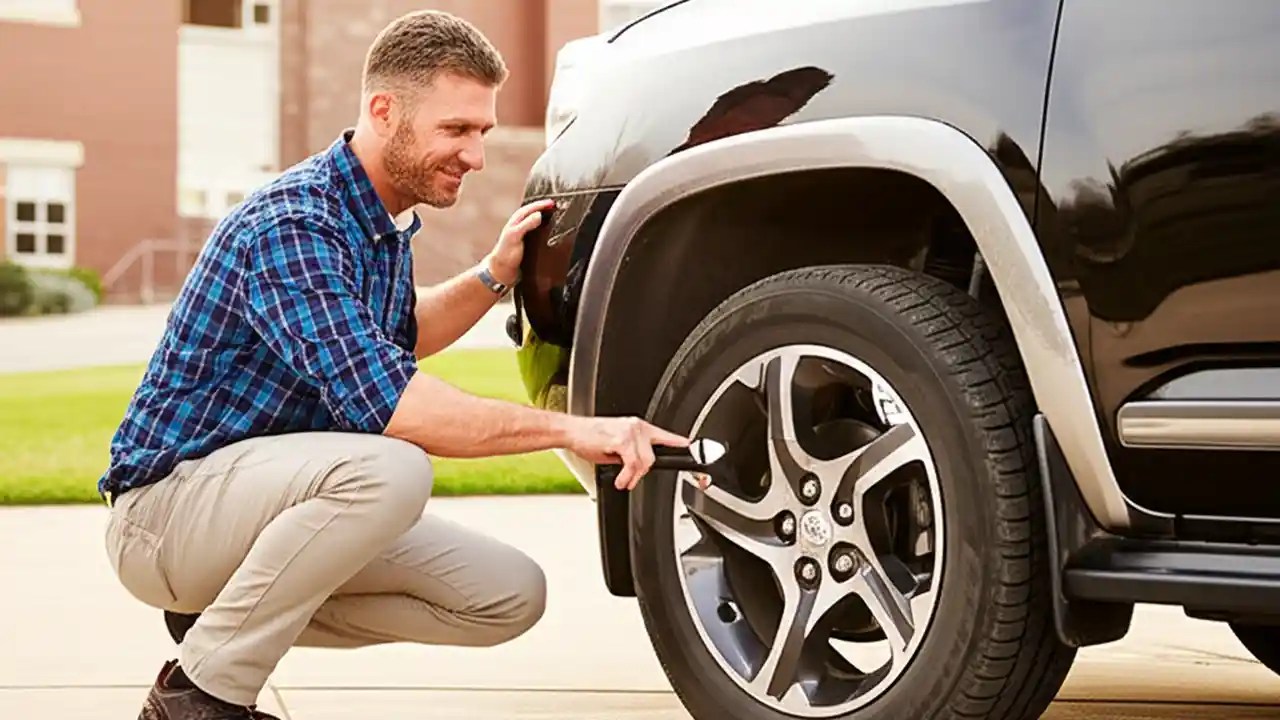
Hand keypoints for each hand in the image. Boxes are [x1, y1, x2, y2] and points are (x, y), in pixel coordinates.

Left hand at [485, 198, 554, 285]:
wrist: (501, 271)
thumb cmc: (506, 253)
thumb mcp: (515, 236)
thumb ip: (526, 225)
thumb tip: (538, 214)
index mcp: (516, 222)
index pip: (529, 209)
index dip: (541, 205)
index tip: (552, 203)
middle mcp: (519, 226)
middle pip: (532, 213)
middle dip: (543, 208)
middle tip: (555, 206)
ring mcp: (523, 235)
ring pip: (534, 222)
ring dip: (543, 218)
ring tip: (554, 216)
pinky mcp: (526, 244)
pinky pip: (536, 233)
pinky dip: (543, 230)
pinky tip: (550, 233)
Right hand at [567, 416, 690, 490]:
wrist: (572, 431)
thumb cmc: (590, 438)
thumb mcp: (616, 446)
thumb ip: (632, 455)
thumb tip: (639, 469)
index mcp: (639, 427)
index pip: (666, 437)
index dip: (682, 445)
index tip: (697, 451)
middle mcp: (638, 427)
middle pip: (654, 457)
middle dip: (642, 473)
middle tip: (629, 479)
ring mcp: (631, 431)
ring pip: (645, 462)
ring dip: (633, 477)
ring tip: (623, 480)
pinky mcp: (622, 439)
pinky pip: (633, 464)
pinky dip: (626, 476)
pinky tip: (620, 479)